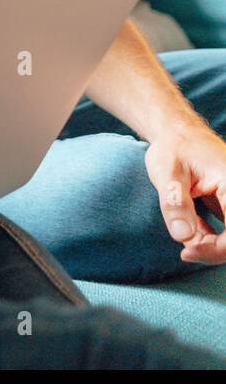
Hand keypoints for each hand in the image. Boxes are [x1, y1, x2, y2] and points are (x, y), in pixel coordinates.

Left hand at [145, 123, 225, 263]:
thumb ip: (176, 204)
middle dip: (215, 250)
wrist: (178, 132)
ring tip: (186, 237)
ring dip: (213, 244)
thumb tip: (182, 237)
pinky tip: (191, 231)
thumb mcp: (167, 173)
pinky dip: (211, 237)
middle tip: (185, 252)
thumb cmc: (173, 148)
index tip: (187, 252)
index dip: (217, 249)